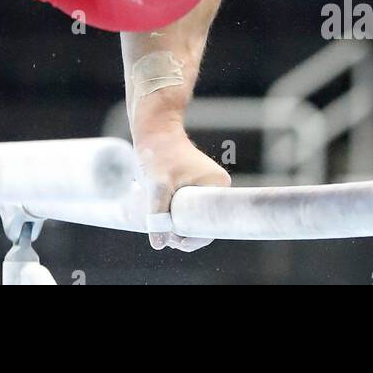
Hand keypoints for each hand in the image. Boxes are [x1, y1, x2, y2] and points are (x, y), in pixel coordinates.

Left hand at [133, 123, 229, 251]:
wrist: (154, 128)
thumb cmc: (159, 153)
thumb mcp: (157, 186)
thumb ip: (158, 215)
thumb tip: (159, 244)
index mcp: (218, 186)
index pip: (211, 226)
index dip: (192, 239)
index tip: (172, 240)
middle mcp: (217, 186)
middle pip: (203, 222)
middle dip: (184, 233)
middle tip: (163, 236)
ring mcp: (206, 185)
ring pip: (194, 215)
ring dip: (178, 224)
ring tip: (160, 225)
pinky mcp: (195, 183)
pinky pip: (189, 207)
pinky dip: (176, 213)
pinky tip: (162, 216)